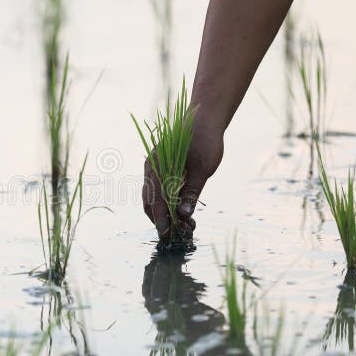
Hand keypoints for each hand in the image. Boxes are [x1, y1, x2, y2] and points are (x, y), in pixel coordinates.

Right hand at [141, 118, 223, 240]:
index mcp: (157, 166)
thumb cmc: (205, 140)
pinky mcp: (162, 170)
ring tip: (184, 225)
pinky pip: (159, 192)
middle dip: (162, 220)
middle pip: (150, 203)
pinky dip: (167, 205)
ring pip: (153, 199)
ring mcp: (155, 169)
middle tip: (179, 234)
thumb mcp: (203, 168)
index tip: (168, 235)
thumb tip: (183, 215)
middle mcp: (151, 168)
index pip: (155, 200)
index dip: (161, 220)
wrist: (205, 119)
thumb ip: (191, 192)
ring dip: (165, 214)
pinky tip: (182, 210)